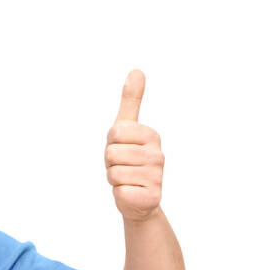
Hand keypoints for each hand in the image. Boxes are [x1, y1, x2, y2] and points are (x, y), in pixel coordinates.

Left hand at [105, 69, 164, 223]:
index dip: (111, 144)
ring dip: (114, 180)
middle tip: (123, 168)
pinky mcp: (152, 196)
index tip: (122, 149)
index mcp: (152, 135)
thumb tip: (137, 70)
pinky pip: (120, 191)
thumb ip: (131, 101)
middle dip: (111, 163)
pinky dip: (120, 195)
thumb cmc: (129, 161)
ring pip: (114, 173)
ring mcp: (157, 176)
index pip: (115, 133)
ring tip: (127, 180)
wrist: (138, 199)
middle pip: (112, 153)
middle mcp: (158, 154)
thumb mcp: (127, 129)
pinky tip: (132, 194)